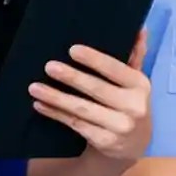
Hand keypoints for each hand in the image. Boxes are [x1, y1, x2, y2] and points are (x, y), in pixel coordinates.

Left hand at [29, 31, 151, 160]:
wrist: (134, 146)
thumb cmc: (129, 104)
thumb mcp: (135, 83)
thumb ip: (135, 56)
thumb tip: (139, 29)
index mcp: (140, 86)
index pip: (116, 69)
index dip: (94, 60)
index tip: (72, 50)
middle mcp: (134, 107)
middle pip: (97, 89)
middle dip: (71, 77)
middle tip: (49, 66)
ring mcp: (119, 127)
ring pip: (82, 109)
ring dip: (56, 98)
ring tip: (35, 88)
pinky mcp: (105, 142)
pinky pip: (75, 124)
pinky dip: (56, 114)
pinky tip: (41, 105)